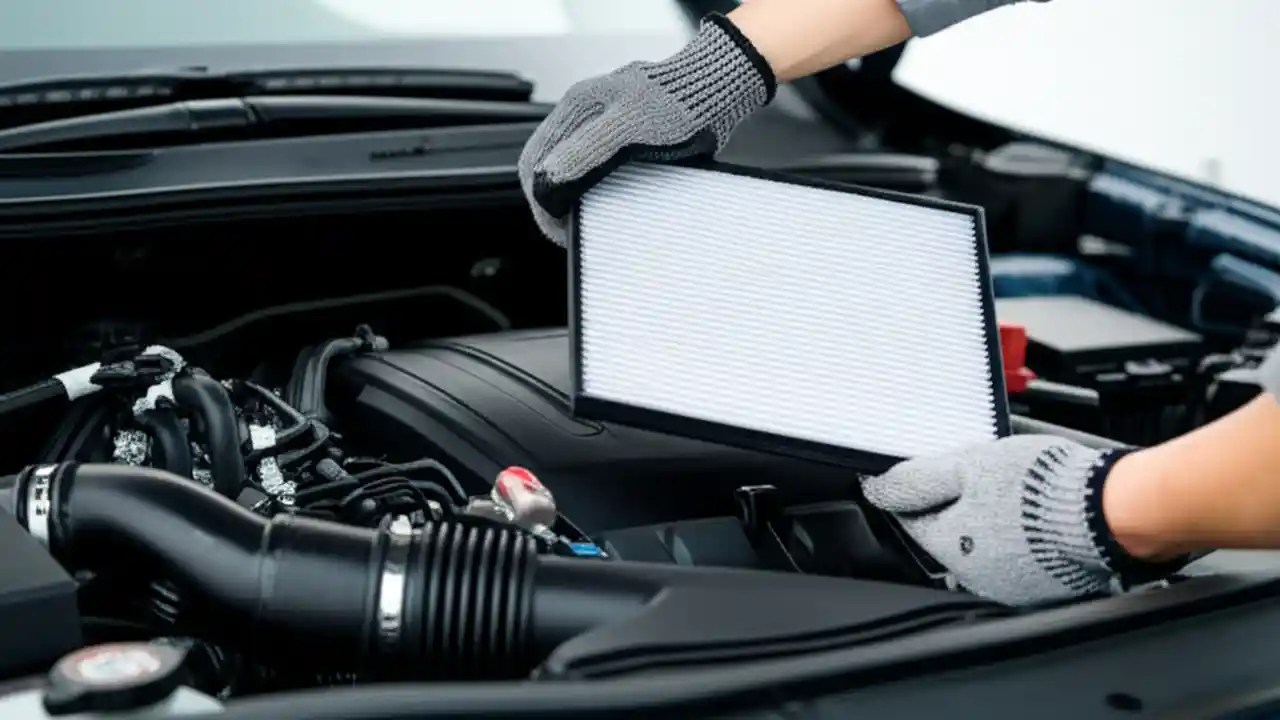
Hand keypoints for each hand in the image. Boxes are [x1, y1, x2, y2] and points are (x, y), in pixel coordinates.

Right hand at [517, 12, 774, 245]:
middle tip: (571, 231)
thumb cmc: (681, 104)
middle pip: (547, 167)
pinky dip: (593, 188)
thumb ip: (586, 153)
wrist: (719, 88)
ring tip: (587, 220)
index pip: (535, 163)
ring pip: (568, 168)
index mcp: (577, 108)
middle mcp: (584, 113)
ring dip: (572, 197)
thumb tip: (548, 180)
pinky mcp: (622, 134)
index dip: (542, 203)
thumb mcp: (631, 130)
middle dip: (553, 203)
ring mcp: (602, 122)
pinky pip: (592, 166)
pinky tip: (607, 201)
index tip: (560, 230)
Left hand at [860, 435, 1185, 606]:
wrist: (1118, 514)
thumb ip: (919, 478)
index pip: (911, 519)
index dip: (912, 491)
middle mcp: (977, 576)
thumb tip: (877, 487)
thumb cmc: (1046, 489)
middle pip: (948, 533)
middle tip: (975, 473)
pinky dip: (1020, 534)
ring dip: (988, 518)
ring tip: (1011, 487)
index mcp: (951, 547)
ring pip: (984, 544)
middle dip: (954, 503)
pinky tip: (1035, 511)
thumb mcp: (970, 464)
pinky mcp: (1048, 585)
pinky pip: (1020, 556)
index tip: (919, 473)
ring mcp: (1013, 585)